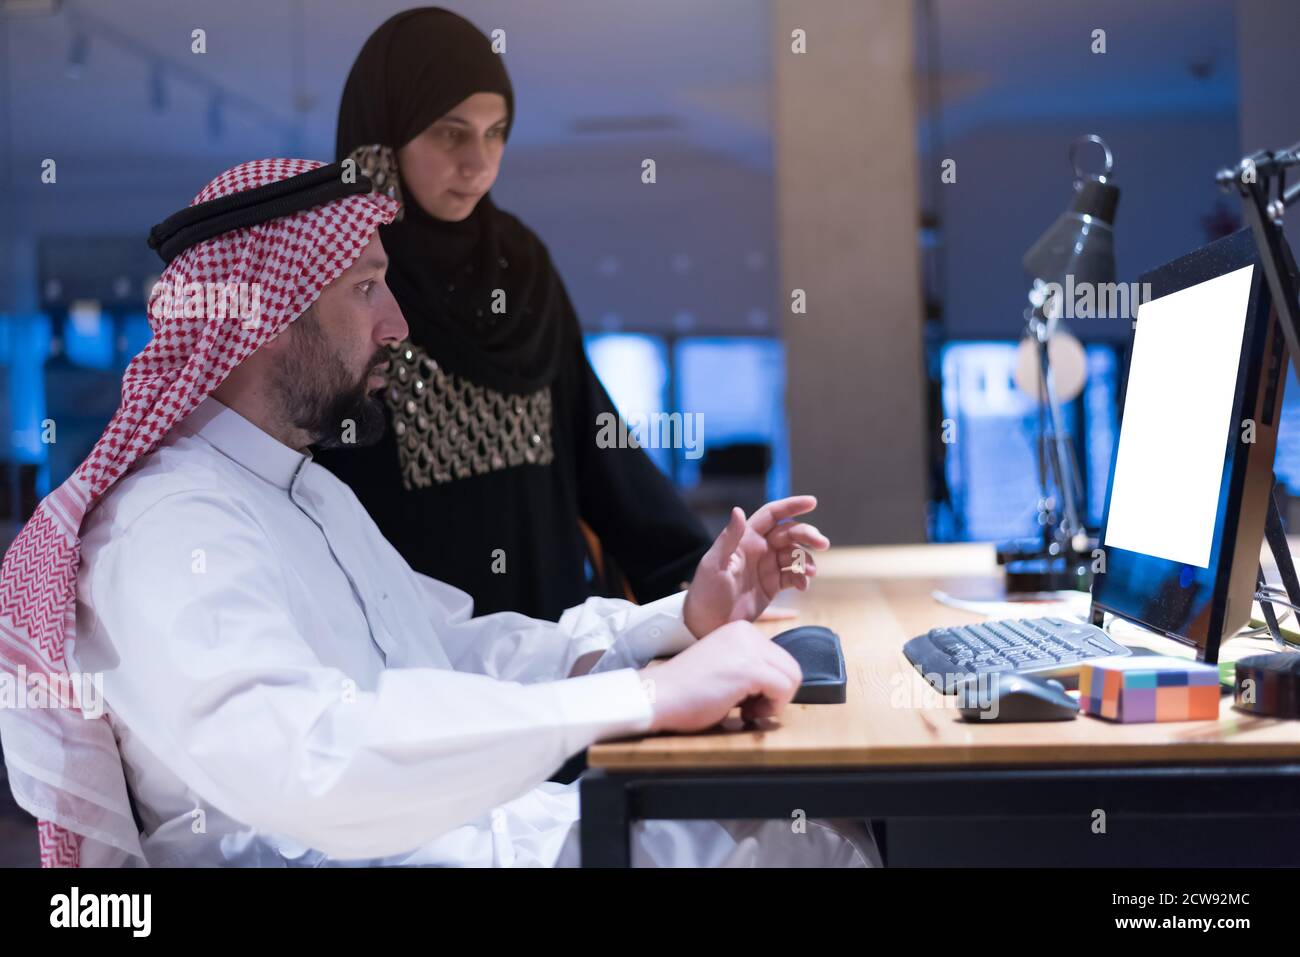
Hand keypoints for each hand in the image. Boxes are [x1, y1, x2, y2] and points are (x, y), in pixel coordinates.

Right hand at [641, 621, 802, 731]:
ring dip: (775, 701)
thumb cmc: (684, 690)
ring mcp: (749, 649)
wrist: (657, 696)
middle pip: (789, 667)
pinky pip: (784, 689)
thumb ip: (747, 666)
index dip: (769, 686)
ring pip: (792, 677)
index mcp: (740, 630)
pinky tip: (745, 713)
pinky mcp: (749, 670)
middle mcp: (747, 633)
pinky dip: (772, 707)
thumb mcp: (723, 666)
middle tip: (749, 708)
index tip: (746, 699)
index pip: (779, 658)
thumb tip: (777, 684)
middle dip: (776, 694)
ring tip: (747, 711)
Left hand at [682, 495, 829, 638]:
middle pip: (789, 533)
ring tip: (811, 572)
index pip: (771, 515)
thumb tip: (738, 510)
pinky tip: (803, 586)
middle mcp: (759, 549)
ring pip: (795, 555)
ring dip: (807, 560)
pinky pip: (794, 576)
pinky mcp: (773, 585)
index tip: (812, 502)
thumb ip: (729, 538)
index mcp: (745, 539)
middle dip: (807, 535)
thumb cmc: (706, 592)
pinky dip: (802, 579)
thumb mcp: (714, 564)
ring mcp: (767, 567)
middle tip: (823, 544)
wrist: (708, 624)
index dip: (791, 506)